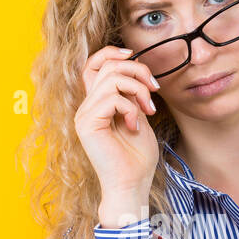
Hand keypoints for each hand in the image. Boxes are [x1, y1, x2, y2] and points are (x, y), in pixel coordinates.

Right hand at [73, 45, 160, 220]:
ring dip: (137, 89)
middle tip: (154, 91)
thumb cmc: (137, 158)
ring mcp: (84, 115)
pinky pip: (112, 98)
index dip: (112, 52)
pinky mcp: (87, 124)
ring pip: (112, 77)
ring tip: (148, 110)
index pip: (94, 64)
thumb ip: (132, 93)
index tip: (135, 56)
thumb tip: (135, 65)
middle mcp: (86, 107)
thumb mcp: (138, 116)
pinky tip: (135, 126)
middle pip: (107, 65)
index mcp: (96, 104)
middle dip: (137, 70)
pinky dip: (131, 108)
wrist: (132, 186)